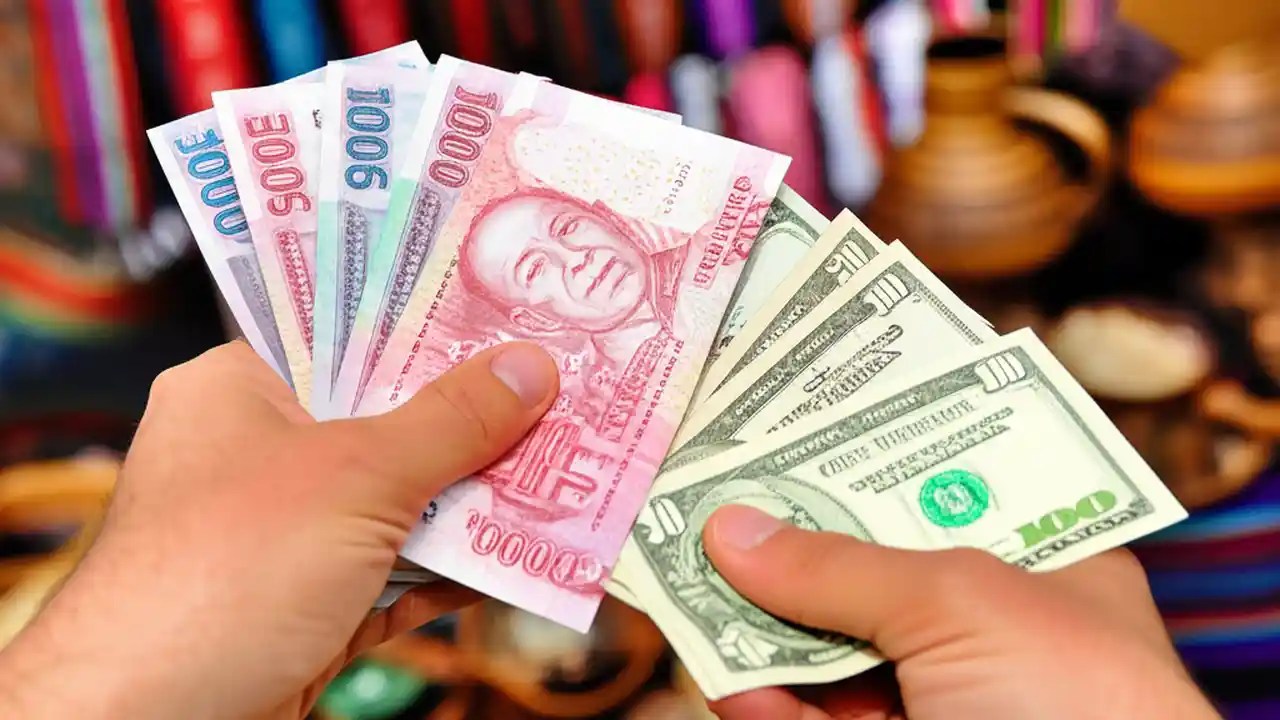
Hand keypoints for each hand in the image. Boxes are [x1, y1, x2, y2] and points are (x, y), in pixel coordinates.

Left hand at [0, 340, 557, 719]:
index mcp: (239, 391)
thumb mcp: (355, 476)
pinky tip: (523, 554)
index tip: (510, 317)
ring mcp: (284, 538)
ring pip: (400, 502)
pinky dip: (454, 568)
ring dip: (476, 499)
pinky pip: (398, 572)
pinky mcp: (309, 608)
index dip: (432, 327)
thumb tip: (529, 368)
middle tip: (561, 393)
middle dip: (473, 420)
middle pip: (386, 420)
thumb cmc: (223, 573)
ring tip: (567, 470)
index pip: (346, 335)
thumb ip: (450, 422)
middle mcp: (257, 456)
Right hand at [701, 505, 1218, 719]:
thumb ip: (840, 566)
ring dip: (760, 627)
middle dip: (793, 546)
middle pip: (871, 575)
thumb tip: (733, 531)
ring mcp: (945, 706)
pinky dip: (767, 703)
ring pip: (832, 655)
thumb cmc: (1078, 707)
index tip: (784, 441)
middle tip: (715, 505)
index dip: (860, 466)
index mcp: (1045, 570)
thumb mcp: (962, 604)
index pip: (941, 496)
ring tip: (690, 583)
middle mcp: (992, 635)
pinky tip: (724, 680)